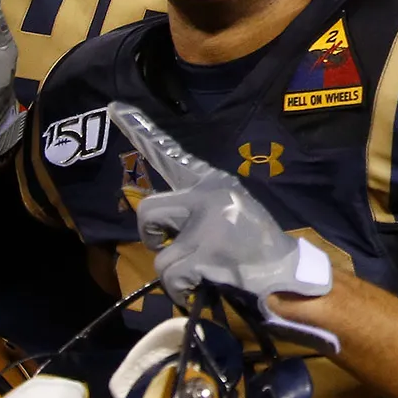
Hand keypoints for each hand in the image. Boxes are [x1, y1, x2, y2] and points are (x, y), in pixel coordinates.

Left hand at [108, 105, 338, 353]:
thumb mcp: (230, 210)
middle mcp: (208, 194)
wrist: (285, 272)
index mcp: (213, 181)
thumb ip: (198, 205)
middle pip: (149, 209)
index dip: (139, 130)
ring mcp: (207, 224)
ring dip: (173, 271)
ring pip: (160, 253)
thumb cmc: (255, 244)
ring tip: (196, 275)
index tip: (113, 107)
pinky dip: (180, 290)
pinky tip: (198, 289)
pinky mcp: (206, 252)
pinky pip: (171, 275)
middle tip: (163, 244)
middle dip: (149, 234)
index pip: (170, 153)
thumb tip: (164, 221)